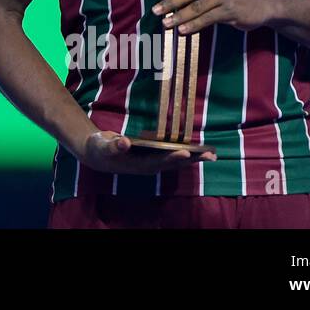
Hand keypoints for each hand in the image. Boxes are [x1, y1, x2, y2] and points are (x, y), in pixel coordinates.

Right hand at [80, 129, 214, 173]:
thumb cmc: (99, 149)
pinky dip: (185, 153)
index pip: (158, 162)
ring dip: (193, 158)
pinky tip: (196, 150)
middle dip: (191, 159)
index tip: (186, 151)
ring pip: (175, 161)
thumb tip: (124, 143)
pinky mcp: (153, 157)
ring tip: (211, 155)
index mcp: (138, 165)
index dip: (172, 157)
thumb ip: (113, 145)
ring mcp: (151, 162)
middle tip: (209, 155)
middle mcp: (148, 166)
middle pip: (172, 164)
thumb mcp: (103, 146)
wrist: (98, 154)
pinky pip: (172, 156)